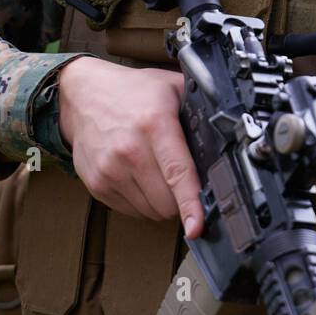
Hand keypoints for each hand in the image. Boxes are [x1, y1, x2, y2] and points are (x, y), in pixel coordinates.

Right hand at [56, 57, 203, 239]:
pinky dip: (142, 202)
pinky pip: (131, 211)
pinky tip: (139, 176)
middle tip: (180, 177)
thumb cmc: (132, 92)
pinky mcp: (97, 184)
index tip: (197, 226)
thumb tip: (232, 130)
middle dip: (181, 198)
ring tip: (157, 171)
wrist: (84, 96)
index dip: (190, 204)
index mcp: (154, 124)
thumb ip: (202, 107)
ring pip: (150, 211)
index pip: (177, 172)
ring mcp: (109, 169)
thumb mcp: (172, 87)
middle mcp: (129, 149)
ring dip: (162, 201)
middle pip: (167, 201)